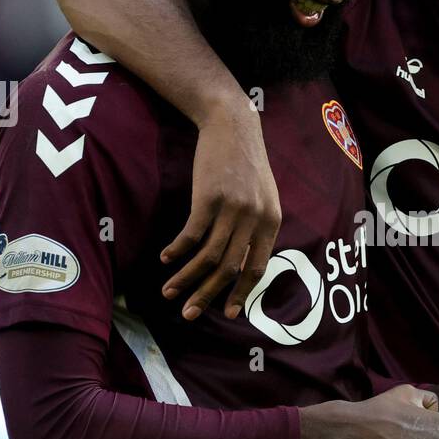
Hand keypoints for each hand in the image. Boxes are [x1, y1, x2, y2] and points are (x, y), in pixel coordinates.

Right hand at [160, 106, 281, 319]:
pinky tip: (166, 259)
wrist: (232, 124)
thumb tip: (242, 263)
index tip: (226, 313)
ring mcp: (232, 208)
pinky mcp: (209, 197)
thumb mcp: (264, 195)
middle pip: (229, 268)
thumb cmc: (245, 162)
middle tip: (189, 314)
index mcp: (272, 221)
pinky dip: (178, 251)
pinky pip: (191, 234)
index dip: (241, 293)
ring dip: (186, 278)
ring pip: (208, 256)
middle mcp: (255, 218)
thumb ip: (257, 227)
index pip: (257, 268)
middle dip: (207, 295)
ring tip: (169, 293)